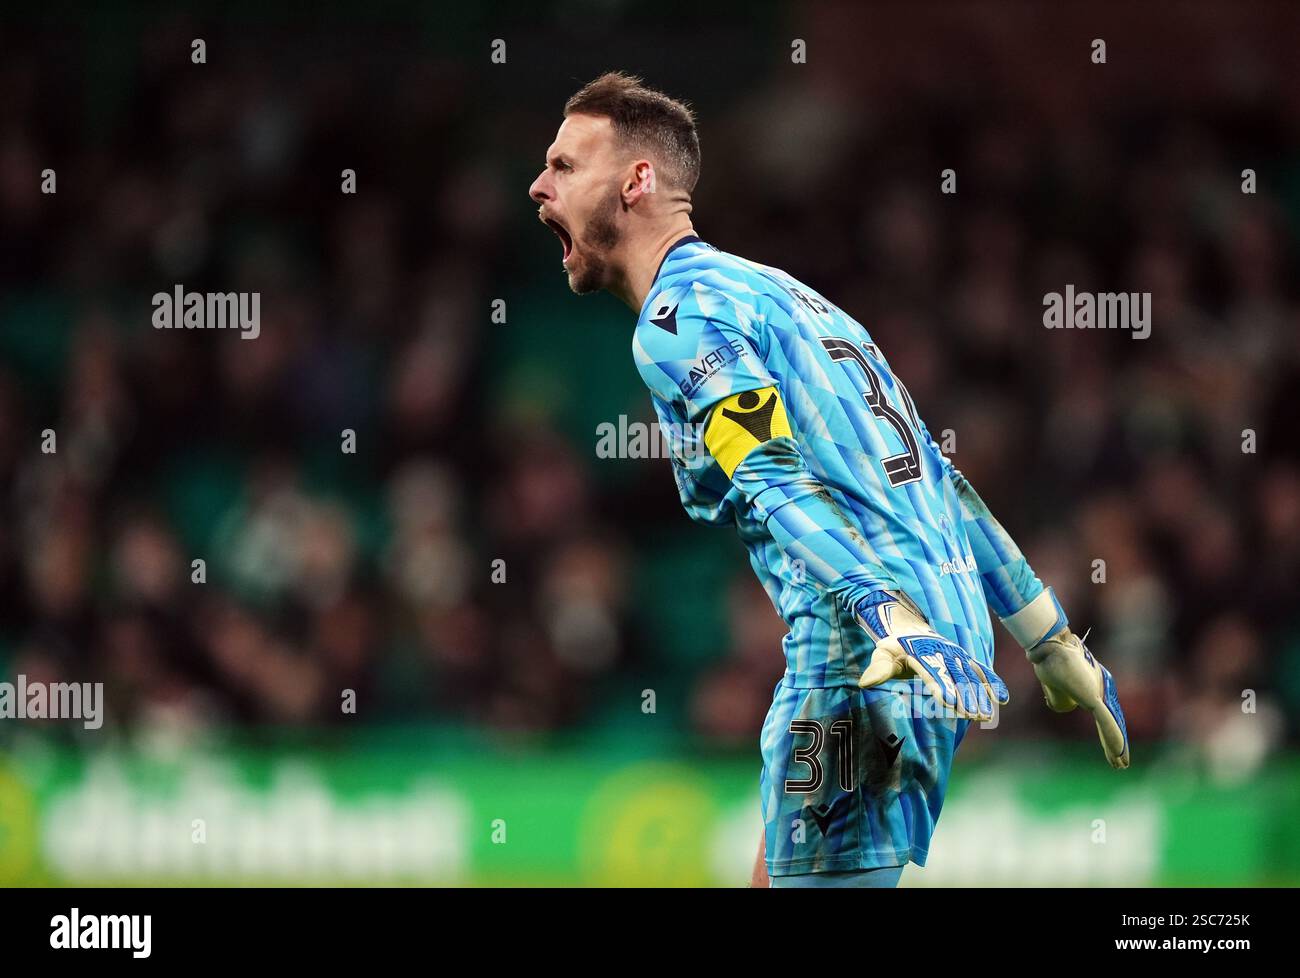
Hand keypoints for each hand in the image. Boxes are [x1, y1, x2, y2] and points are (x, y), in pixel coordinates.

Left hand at [855, 591, 1008, 721]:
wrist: (909, 628)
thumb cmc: (894, 647)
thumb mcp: (883, 653)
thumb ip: (878, 668)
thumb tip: (865, 683)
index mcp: (920, 652)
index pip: (932, 672)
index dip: (941, 686)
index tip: (949, 703)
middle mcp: (942, 652)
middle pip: (955, 676)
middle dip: (964, 696)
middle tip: (972, 715)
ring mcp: (956, 655)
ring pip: (970, 676)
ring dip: (979, 695)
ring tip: (985, 716)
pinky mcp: (965, 659)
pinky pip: (981, 670)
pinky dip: (993, 683)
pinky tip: (1002, 699)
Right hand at [1029, 628, 1129, 768]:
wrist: (1049, 648)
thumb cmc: (1048, 659)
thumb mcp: (1052, 683)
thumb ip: (1057, 695)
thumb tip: (1061, 705)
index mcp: (1092, 688)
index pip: (1105, 716)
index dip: (1109, 734)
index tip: (1113, 751)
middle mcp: (1101, 691)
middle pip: (1111, 722)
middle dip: (1115, 744)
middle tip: (1121, 763)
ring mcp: (1099, 694)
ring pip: (1111, 725)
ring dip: (1117, 747)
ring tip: (1122, 765)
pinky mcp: (1094, 698)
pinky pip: (1106, 722)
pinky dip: (1113, 738)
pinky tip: (1119, 753)